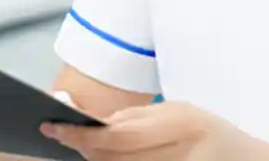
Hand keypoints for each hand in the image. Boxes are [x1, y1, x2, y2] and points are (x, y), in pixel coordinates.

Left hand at [41, 102, 264, 160]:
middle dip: (84, 149)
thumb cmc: (215, 137)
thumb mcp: (182, 115)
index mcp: (185, 124)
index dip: (80, 135)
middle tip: (61, 134)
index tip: (53, 126)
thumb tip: (95, 126)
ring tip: (86, 148)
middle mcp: (183, 154)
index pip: (118, 136)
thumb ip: (140, 120)